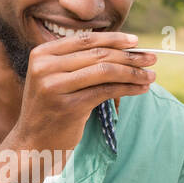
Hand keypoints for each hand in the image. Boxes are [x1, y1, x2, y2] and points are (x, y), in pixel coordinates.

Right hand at [7, 31, 155, 158]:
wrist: (32, 144)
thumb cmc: (49, 110)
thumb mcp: (54, 79)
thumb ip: (77, 62)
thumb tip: (120, 48)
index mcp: (42, 54)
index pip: (85, 40)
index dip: (114, 39)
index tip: (136, 42)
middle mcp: (45, 67)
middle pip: (98, 54)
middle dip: (129, 56)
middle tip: (151, 58)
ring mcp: (55, 87)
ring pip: (105, 71)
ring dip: (132, 72)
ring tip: (150, 76)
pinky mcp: (69, 107)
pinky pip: (106, 91)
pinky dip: (127, 88)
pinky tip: (140, 89)